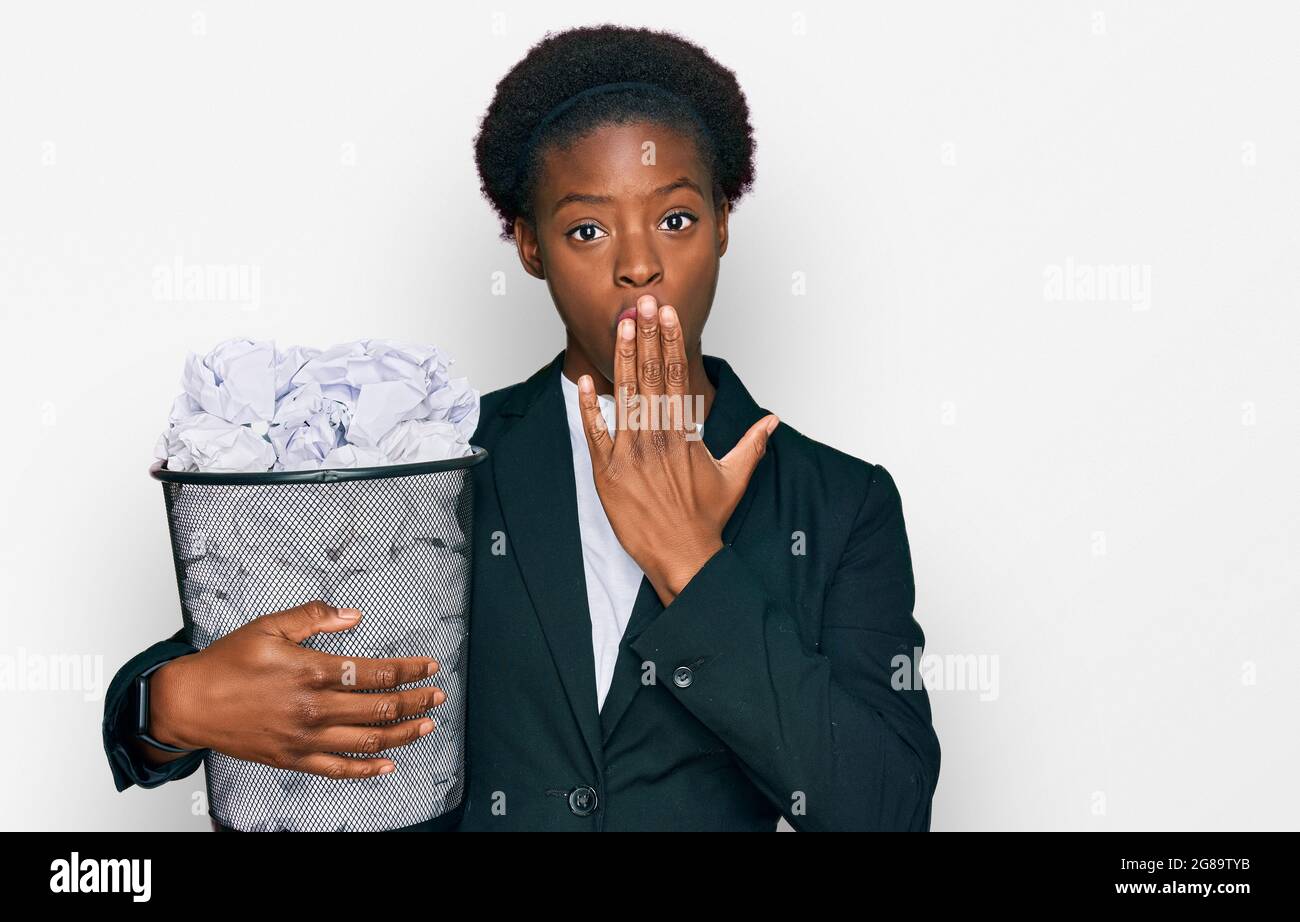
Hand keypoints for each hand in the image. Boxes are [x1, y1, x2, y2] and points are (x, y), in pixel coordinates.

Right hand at [145, 601, 444, 777]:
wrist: (188, 703)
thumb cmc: (226, 664)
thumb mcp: (269, 627)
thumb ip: (314, 618)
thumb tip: (352, 615)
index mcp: (312, 672)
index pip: (376, 673)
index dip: (409, 670)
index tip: (429, 666)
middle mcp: (314, 708)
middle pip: (381, 707)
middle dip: (416, 700)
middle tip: (438, 695)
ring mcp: (305, 738)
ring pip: (368, 740)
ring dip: (403, 733)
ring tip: (427, 725)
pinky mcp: (293, 759)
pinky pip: (338, 769)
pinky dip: (367, 769)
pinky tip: (387, 764)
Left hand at [576, 293, 778, 604]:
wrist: (682, 555)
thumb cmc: (705, 519)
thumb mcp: (735, 478)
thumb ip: (751, 444)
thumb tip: (771, 422)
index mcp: (684, 434)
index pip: (676, 378)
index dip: (670, 343)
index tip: (668, 316)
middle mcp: (657, 437)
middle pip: (649, 377)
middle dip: (646, 336)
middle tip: (642, 303)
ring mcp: (631, 453)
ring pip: (624, 396)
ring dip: (622, 358)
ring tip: (621, 325)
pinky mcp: (608, 472)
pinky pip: (596, 433)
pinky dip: (590, 408)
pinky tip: (586, 381)